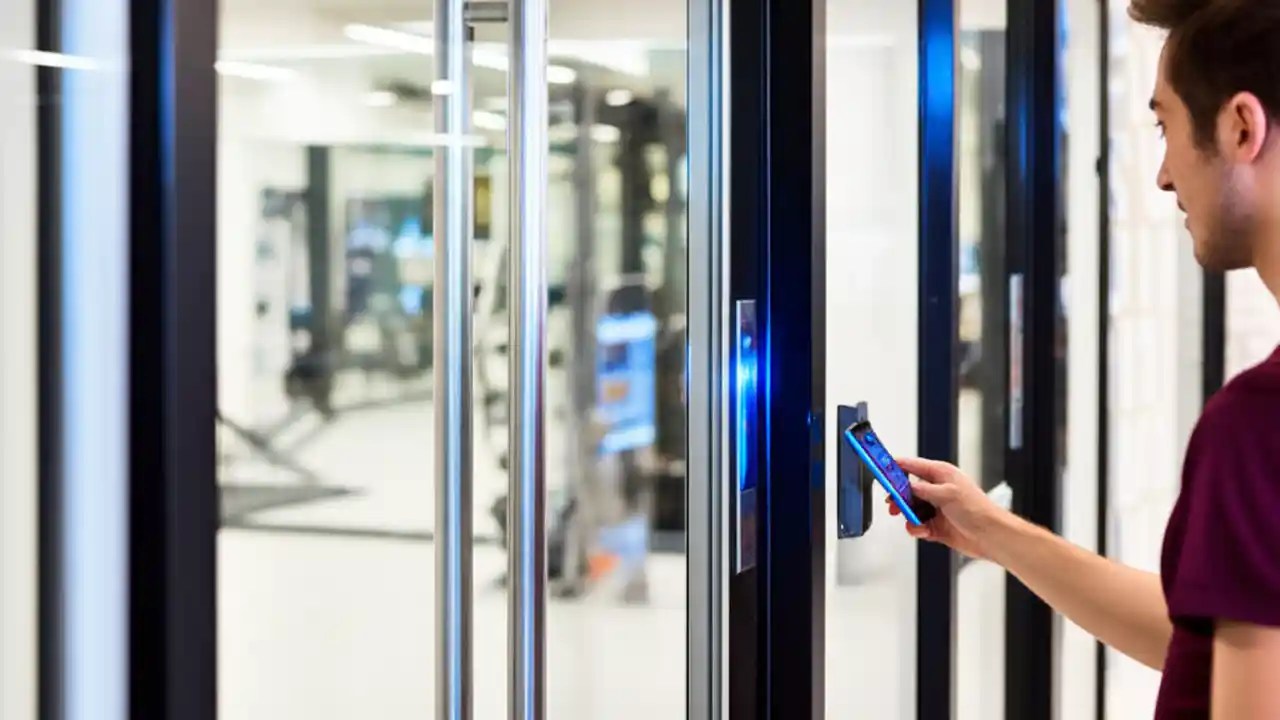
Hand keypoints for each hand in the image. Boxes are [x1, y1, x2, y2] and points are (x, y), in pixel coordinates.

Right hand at [883, 457, 1004, 559]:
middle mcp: (938, 490)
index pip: (913, 467)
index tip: (882, 470)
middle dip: (899, 498)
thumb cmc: (978, 510)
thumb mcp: (946, 494)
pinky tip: (923, 530)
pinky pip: (919, 525)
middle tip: (892, 504)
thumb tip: (907, 488)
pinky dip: (917, 529)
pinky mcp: (937, 525)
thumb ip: (922, 490)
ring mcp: (937, 508)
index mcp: (942, 475)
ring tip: (912, 521)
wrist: (990, 536)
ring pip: (912, 510)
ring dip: (909, 517)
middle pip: (908, 490)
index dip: (896, 467)